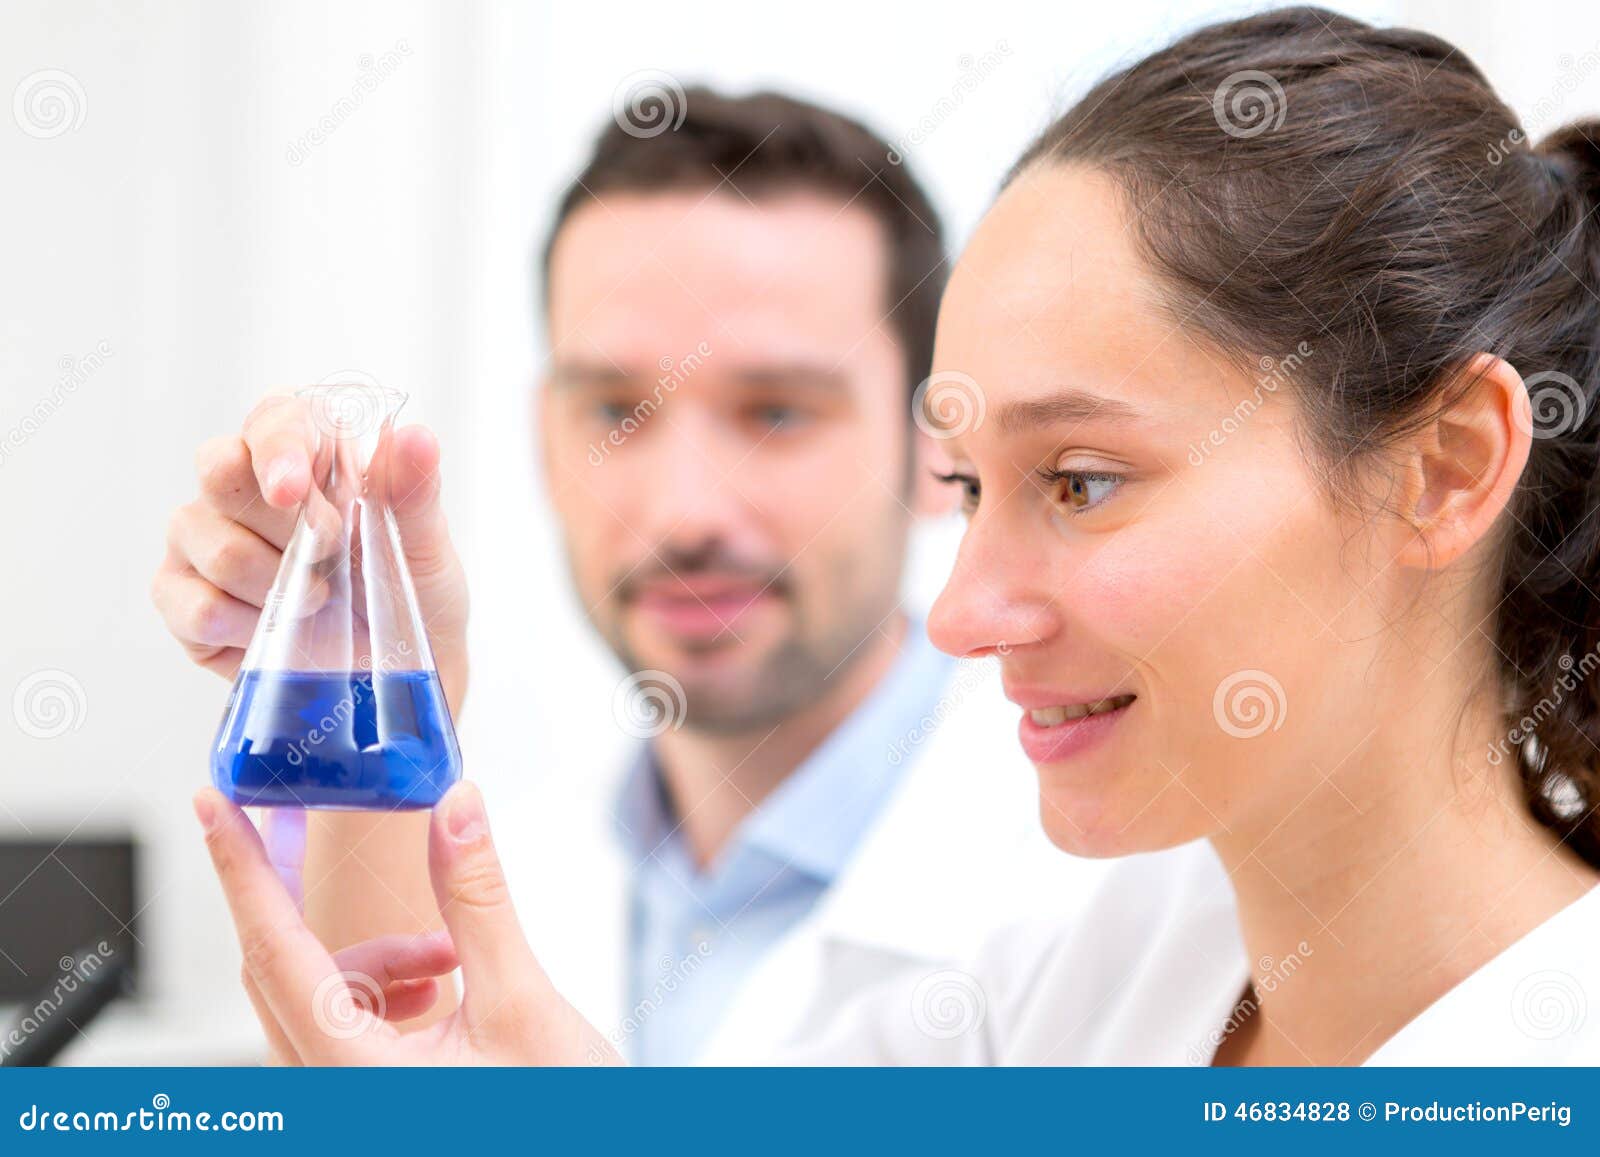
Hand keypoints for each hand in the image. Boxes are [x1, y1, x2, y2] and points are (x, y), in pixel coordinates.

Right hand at [151, 391, 469, 714]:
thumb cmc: (411, 596)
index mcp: (309, 455)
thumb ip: (414, 492)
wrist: (396, 675)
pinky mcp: (181, 596)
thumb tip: (416, 437)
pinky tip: (275, 631)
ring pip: (210, 543)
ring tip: (320, 601)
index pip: (275, 419)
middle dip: (281, 525)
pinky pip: (194, 605)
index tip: (292, 490)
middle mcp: (244, 486)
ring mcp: (203, 538)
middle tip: (331, 557)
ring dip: (274, 584)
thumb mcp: (427, 548)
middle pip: (219, 468)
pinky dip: (244, 626)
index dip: (278, 448)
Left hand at [194, 781, 619, 1065]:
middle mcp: (327, 1090)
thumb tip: (456, 809)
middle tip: (297, 819)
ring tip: (449, 955)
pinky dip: (385, 987)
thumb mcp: (520, 1004)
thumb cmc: (553, 1123)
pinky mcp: (365, 1096)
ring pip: (319, 994)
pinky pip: (344, 1023)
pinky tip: (443, 987)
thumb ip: (477, 902)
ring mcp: (342, 1096)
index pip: (274, 949)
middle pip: (281, 967)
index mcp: (350, 1073)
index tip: (216, 804)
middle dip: (303, 895)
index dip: (242, 869)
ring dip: (376, 954)